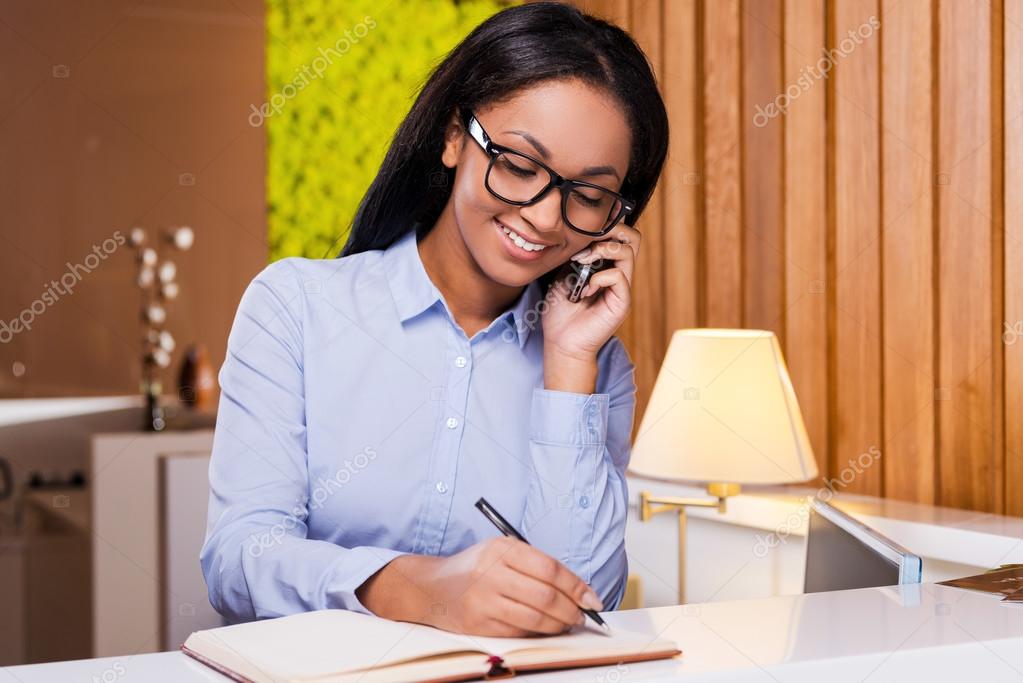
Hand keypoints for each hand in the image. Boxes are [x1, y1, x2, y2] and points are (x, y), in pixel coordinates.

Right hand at [357, 538, 602, 636]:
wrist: (433, 587)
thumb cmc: (476, 567)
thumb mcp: (502, 551)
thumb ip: (535, 564)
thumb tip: (578, 590)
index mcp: (501, 549)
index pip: (550, 569)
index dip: (577, 586)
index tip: (592, 599)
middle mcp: (492, 574)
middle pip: (546, 596)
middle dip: (572, 610)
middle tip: (582, 615)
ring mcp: (484, 601)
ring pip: (535, 619)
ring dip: (559, 625)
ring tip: (567, 622)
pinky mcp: (479, 625)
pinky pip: (519, 632)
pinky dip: (538, 633)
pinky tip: (544, 628)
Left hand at [541, 224, 640, 360]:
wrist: (561, 342)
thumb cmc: (561, 311)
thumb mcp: (564, 274)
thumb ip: (576, 255)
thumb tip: (581, 234)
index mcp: (607, 266)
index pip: (620, 235)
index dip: (606, 225)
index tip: (581, 230)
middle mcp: (618, 274)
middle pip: (633, 238)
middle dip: (612, 230)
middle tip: (590, 240)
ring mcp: (622, 288)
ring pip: (628, 251)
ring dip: (602, 250)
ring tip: (583, 262)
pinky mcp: (621, 302)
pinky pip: (618, 277)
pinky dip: (599, 277)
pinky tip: (585, 289)